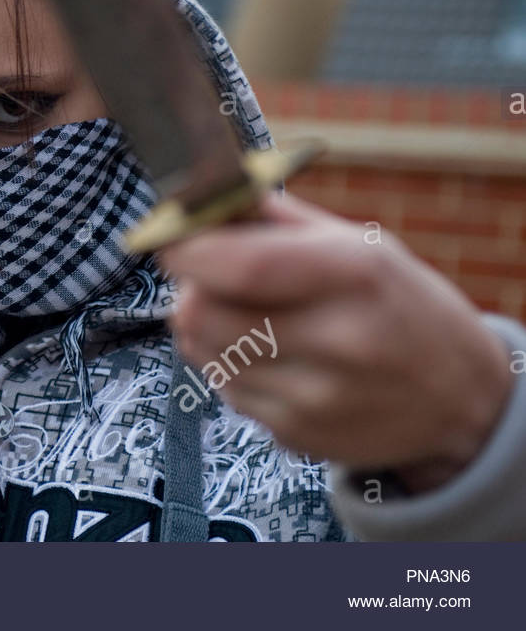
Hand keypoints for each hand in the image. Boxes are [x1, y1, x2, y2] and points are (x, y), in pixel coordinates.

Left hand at [157, 191, 513, 493]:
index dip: (186, 249)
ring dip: (205, 327)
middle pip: (202, 313)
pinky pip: (225, 390)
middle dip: (190, 288)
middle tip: (208, 276)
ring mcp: (316, 396)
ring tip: (247, 315)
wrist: (462, 400)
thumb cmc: (399, 304)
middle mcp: (337, 339)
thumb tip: (200, 195)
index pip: (237, 264)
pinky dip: (230, 367)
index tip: (170, 237)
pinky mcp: (297, 435)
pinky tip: (272, 356)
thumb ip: (274, 219)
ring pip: (202, 352)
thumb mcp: (357, 243)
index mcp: (353, 274)